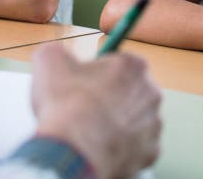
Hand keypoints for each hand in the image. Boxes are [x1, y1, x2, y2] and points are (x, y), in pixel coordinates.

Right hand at [30, 43, 161, 178]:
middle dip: (111, 98)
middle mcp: (151, 92)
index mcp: (134, 65)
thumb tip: (56, 53)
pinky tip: (101, 146)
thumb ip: (58, 50)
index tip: (83, 83)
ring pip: (134, 119)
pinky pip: (135, 146)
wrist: (75, 150)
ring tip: (91, 130)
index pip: (119, 62)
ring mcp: (153, 123)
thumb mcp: (49, 59)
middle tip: (85, 108)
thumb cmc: (67, 104)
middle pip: (129, 91)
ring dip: (117, 123)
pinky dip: (120, 147)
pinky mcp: (150, 151)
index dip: (98, 73)